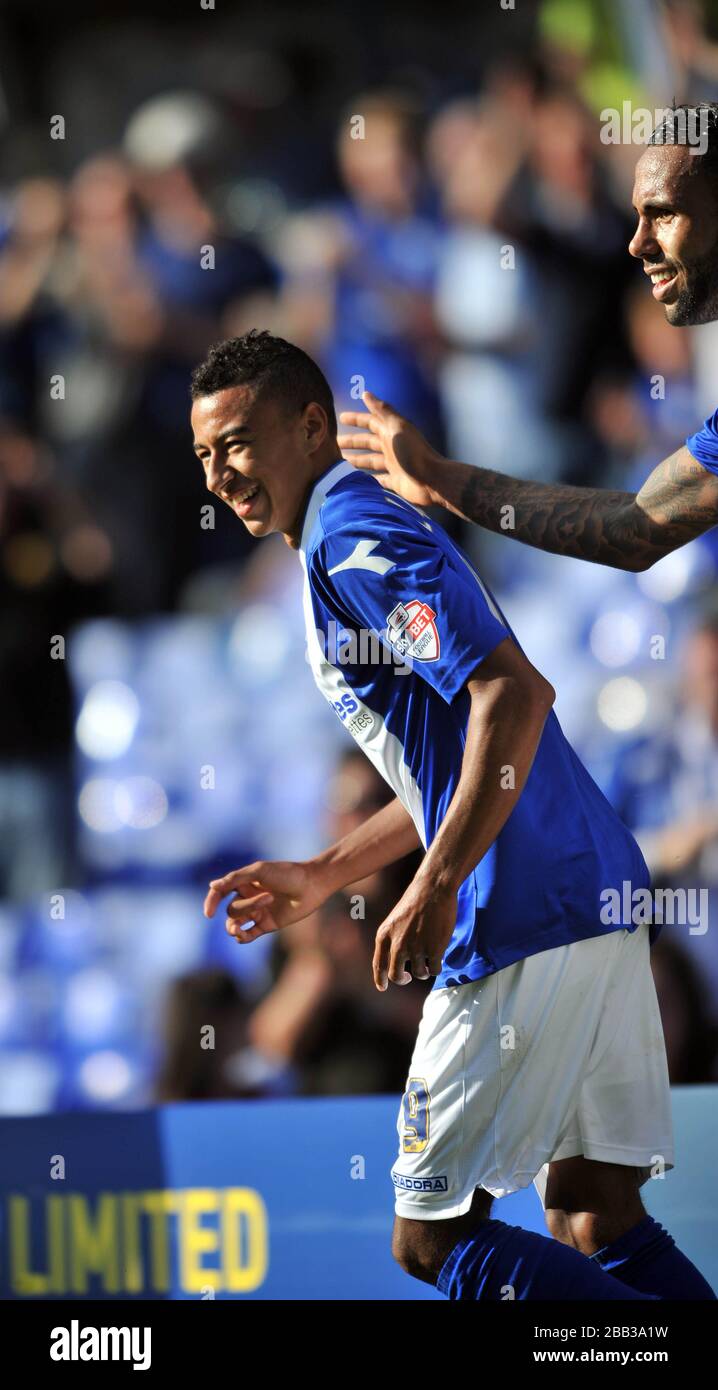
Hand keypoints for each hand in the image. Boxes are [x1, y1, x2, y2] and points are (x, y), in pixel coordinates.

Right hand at [204, 859, 331, 943]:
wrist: (312, 885)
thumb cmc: (287, 873)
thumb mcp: (259, 871)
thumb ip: (235, 879)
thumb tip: (212, 886)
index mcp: (244, 882)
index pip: (220, 893)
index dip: (211, 902)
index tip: (208, 913)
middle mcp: (248, 897)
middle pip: (232, 910)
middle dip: (247, 906)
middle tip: (269, 898)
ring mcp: (257, 912)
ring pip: (235, 923)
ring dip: (238, 925)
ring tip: (244, 927)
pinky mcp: (267, 924)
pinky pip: (248, 935)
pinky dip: (242, 938)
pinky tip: (242, 936)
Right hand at [338, 391, 444, 508]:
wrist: (432, 480)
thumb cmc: (413, 452)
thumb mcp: (397, 427)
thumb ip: (382, 410)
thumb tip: (366, 393)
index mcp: (392, 432)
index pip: (371, 422)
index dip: (356, 419)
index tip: (341, 418)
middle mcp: (392, 447)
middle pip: (368, 442)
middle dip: (353, 441)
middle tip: (335, 443)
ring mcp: (394, 465)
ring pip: (371, 461)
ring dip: (358, 460)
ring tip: (342, 462)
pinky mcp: (396, 482)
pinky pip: (379, 479)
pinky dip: (369, 479)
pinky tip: (359, 480)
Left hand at [372, 878, 456, 990]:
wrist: (433, 889)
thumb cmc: (415, 901)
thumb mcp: (395, 920)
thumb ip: (393, 940)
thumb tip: (396, 961)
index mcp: (384, 936)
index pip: (378, 965)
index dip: (379, 980)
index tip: (382, 987)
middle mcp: (397, 945)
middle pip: (395, 975)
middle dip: (402, 979)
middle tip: (408, 977)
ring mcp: (416, 949)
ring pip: (419, 973)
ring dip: (424, 970)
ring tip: (428, 960)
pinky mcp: (434, 950)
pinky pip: (434, 969)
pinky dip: (436, 967)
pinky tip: (438, 958)